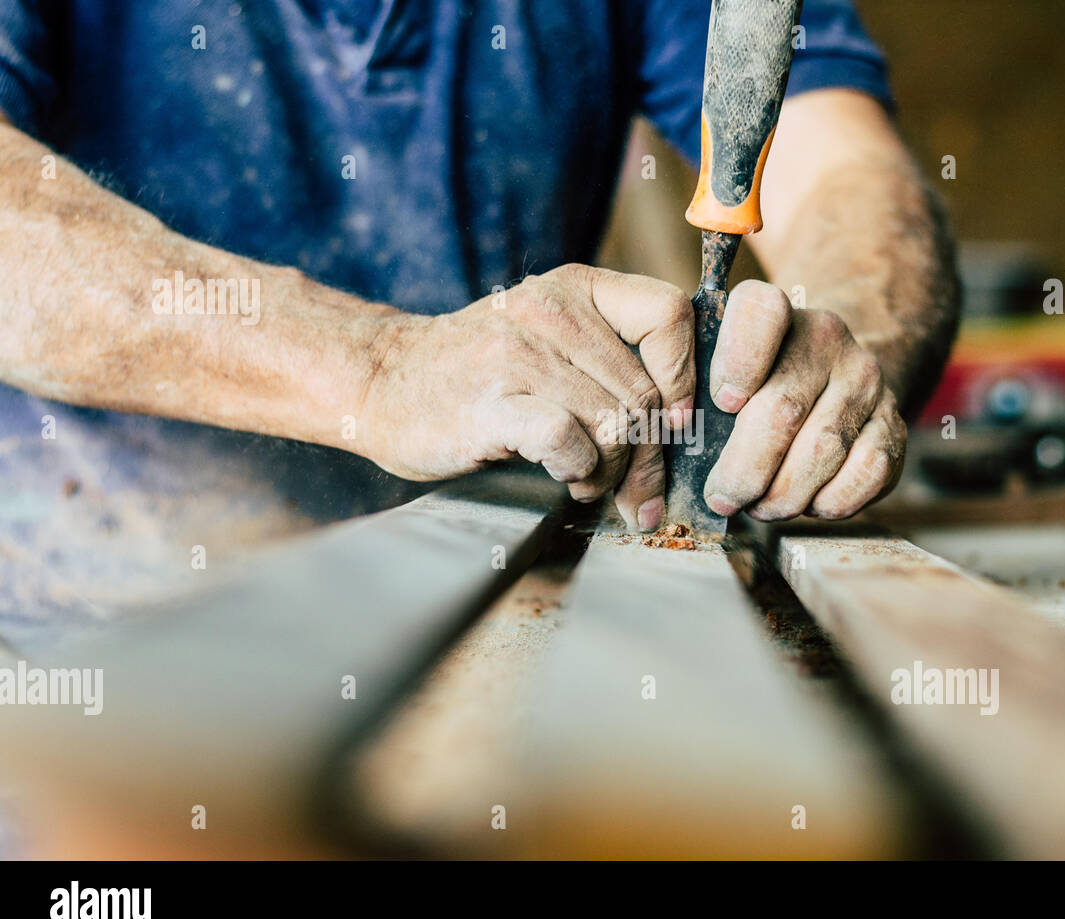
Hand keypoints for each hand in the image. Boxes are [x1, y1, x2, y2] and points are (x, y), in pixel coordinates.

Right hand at [357, 264, 693, 529]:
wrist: (381, 382)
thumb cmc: (478, 371)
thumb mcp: (549, 334)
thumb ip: (611, 359)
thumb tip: (681, 425)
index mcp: (576, 287)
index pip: (670, 315)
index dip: (682, 377)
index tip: (670, 419)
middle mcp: (550, 310)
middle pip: (644, 392)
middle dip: (646, 454)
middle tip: (630, 484)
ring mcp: (518, 353)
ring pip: (613, 424)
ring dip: (611, 470)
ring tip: (590, 480)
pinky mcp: (493, 401)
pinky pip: (569, 440)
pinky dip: (579, 471)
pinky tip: (567, 477)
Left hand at [702, 280, 905, 519]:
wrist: (833, 372)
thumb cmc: (756, 381)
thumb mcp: (721, 364)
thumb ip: (695, 389)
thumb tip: (670, 445)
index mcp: (776, 312)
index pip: (759, 313)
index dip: (737, 363)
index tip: (722, 403)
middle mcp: (827, 339)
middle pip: (783, 409)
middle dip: (745, 468)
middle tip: (723, 497)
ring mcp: (866, 381)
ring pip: (822, 450)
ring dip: (783, 493)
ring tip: (760, 505)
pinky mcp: (893, 424)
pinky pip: (867, 472)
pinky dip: (831, 501)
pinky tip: (809, 503)